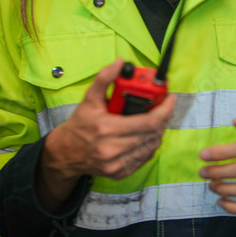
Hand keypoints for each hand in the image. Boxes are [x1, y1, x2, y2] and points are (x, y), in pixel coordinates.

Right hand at [37, 59, 175, 209]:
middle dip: (163, 118)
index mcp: (107, 129)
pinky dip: (149, 145)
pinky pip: (144, 158)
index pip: (149, 121)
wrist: (65, 152)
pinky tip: (143, 135)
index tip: (170, 98)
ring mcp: (116, 164)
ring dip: (157, 131)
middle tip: (163, 107)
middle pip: (153, 134)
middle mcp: (112, 149)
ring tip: (153, 120)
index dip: (165, 109)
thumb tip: (120, 63)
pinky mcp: (119, 173)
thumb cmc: (80, 124)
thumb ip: (105, 78)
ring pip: (152, 146)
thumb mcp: (89, 99)